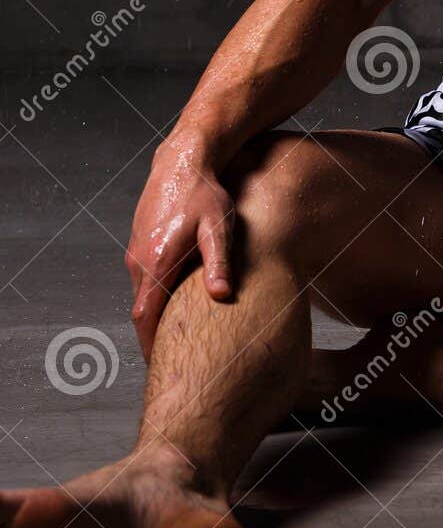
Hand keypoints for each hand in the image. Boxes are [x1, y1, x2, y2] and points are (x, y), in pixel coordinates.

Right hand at [125, 137, 234, 360]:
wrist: (184, 159)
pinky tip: (173, 303)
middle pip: (140, 311)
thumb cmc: (205, 193)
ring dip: (154, 316)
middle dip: (152, 337)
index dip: (150, 345)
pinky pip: (143, 279)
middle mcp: (139, 260)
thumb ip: (219, 263)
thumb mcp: (219, 228)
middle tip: (170, 362)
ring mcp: (136, 251)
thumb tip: (221, 296)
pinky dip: (154, 296)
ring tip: (173, 338)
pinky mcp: (140, 242)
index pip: (145, 317)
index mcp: (156, 262)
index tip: (161, 368)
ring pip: (141, 295)